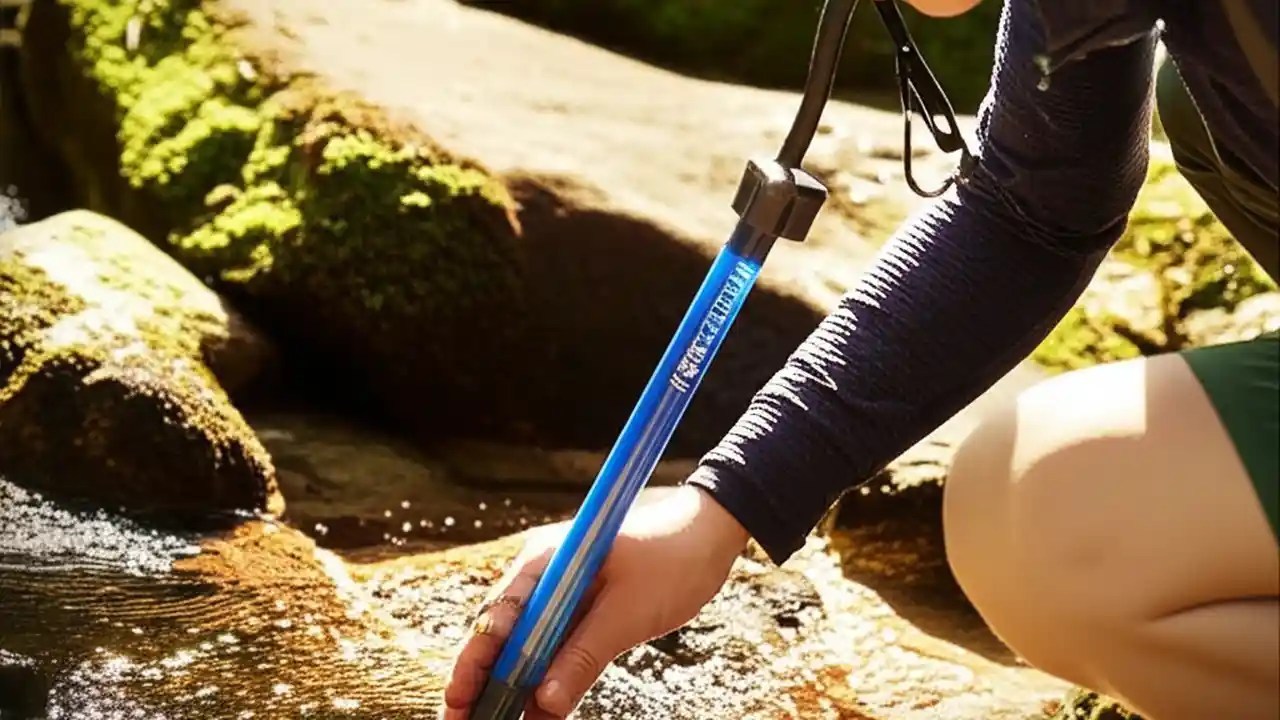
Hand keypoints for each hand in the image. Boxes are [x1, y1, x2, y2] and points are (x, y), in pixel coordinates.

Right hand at [441, 484, 750, 718]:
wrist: (711, 534)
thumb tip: (544, 702)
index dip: (475, 660)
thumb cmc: (672, 558)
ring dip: (509, 687)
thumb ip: (584, 655)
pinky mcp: (580, 612)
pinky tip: (533, 716)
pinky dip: (543, 682)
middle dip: (481, 680)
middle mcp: (543, 576)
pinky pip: (553, 650)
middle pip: (501, 634)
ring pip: (524, 647)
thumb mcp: (629, 611)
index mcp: (545, 561)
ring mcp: (560, 595)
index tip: (458, 697)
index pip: (497, 615)